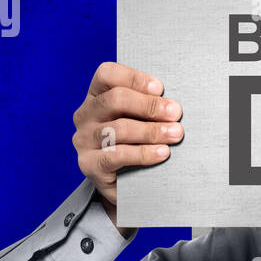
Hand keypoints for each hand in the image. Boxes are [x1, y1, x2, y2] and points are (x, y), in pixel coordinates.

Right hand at [73, 61, 183, 229]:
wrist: (125, 185)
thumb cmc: (135, 143)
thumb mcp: (139, 120)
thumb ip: (148, 107)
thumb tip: (174, 105)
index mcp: (96, 96)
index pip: (107, 74)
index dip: (134, 78)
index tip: (160, 88)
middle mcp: (85, 115)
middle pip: (115, 100)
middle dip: (149, 106)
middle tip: (175, 113)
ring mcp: (84, 140)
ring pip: (118, 128)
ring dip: (152, 130)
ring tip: (175, 134)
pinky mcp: (89, 164)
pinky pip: (117, 155)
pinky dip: (143, 153)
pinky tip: (162, 152)